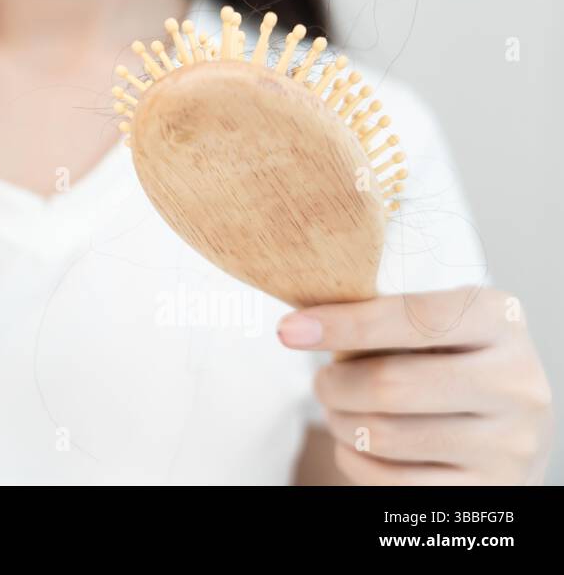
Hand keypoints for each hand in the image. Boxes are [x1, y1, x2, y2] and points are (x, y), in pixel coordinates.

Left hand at [278, 287, 552, 483]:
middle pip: (390, 384)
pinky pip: (391, 481)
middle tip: (322, 382)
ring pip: (383, 435)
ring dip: (340, 422)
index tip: (290, 330)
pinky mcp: (490, 490)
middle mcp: (516, 382)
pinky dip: (354, 459)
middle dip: (334, 383)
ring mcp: (509, 443)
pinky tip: (359, 443)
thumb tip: (302, 325)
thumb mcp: (433, 324)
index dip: (344, 324)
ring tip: (340, 410)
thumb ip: (380, 316)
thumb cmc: (449, 359)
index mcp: (501, 320)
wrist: (509, 422)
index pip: (414, 318)